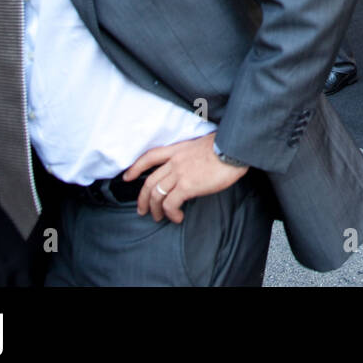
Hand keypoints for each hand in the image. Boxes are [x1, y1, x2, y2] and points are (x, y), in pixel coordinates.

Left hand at [124, 132, 247, 222]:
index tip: (127, 176)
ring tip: (159, 218)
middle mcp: (175, 161)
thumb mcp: (204, 145)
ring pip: (156, 195)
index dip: (136, 167)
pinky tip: (178, 217)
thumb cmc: (227, 147)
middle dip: (142, 198)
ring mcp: (179, 174)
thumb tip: (193, 168)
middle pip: (149, 181)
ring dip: (155, 209)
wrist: (234, 149)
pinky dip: (171, 213)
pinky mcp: (187, 186)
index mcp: (178, 149)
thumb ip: (193, 156)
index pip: (150, 156)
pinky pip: (170, 204)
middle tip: (142, 210)